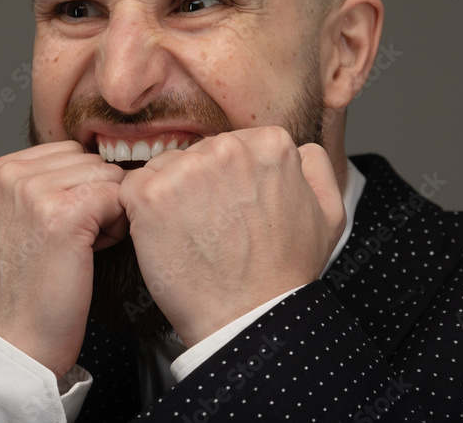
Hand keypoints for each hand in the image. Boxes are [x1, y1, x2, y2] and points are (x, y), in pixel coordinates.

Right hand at [0, 141, 128, 376]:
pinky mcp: (63, 214)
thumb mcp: (9, 223)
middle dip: (95, 195)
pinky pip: (117, 196)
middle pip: (88, 159)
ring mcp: (33, 192)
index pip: (65, 151)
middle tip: (77, 240)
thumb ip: (34, 185)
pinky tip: (94, 251)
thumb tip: (88, 160)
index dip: (77, 187)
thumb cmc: (20, 290)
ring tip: (83, 247)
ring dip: (108, 209)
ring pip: (106, 175)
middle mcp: (9, 175)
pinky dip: (117, 225)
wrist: (14, 341)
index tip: (61, 227)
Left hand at [117, 126, 345, 346]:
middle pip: (196, 153)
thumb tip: (298, 149)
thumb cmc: (284, 273)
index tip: (232, 209)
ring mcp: (186, 169)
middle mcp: (228, 148)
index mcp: (270, 145)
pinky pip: (133, 187)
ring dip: (169, 196)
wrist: (247, 318)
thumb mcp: (329, 216)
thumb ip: (316, 168)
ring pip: (164, 168)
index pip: (232, 145)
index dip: (228, 179)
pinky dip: (141, 211)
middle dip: (198, 186)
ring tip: (190, 234)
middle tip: (212, 227)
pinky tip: (164, 236)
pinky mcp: (150, 195)